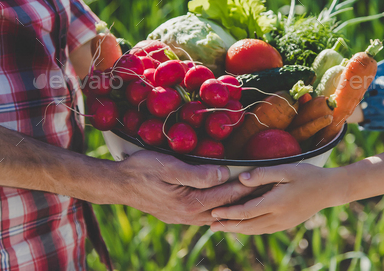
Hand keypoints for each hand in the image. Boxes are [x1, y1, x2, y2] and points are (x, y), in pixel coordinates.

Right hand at [105, 150, 255, 225]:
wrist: (118, 184)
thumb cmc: (142, 169)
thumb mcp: (169, 166)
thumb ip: (198, 173)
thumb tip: (223, 174)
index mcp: (189, 204)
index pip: (225, 196)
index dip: (245, 186)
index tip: (263, 178)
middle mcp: (188, 216)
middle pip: (224, 208)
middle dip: (244, 198)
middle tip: (265, 188)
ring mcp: (182, 219)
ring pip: (216, 215)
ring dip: (233, 205)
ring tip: (251, 196)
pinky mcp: (177, 216)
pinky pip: (204, 215)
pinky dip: (218, 209)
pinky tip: (226, 203)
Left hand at [209, 164, 349, 234]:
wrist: (329, 190)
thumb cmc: (307, 175)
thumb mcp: (286, 169)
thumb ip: (263, 174)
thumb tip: (242, 179)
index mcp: (277, 203)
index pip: (247, 211)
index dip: (229, 213)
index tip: (214, 212)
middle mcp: (278, 217)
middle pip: (247, 225)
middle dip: (228, 225)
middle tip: (210, 225)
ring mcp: (282, 223)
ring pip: (254, 230)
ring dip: (236, 229)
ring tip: (220, 228)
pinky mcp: (285, 225)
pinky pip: (262, 230)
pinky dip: (248, 229)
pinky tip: (240, 226)